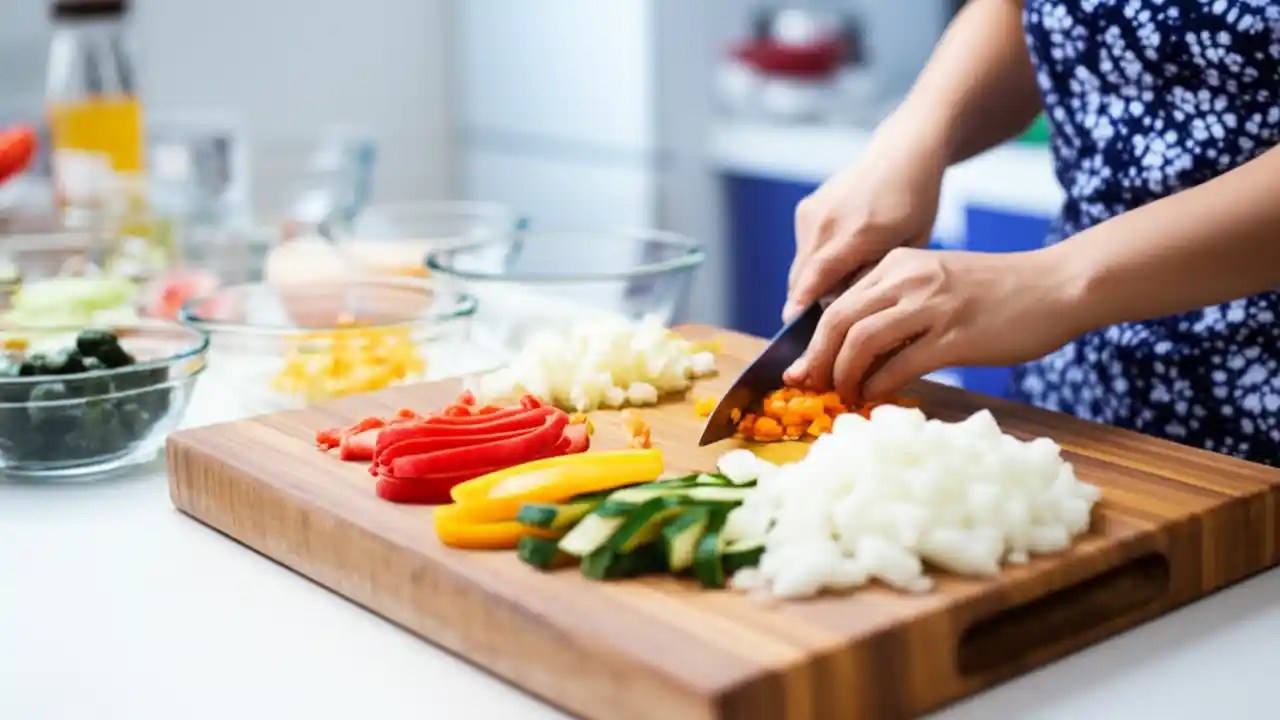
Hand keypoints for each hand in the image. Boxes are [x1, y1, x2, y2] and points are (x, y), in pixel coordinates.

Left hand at [782, 247, 1081, 401]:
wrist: (1056, 286)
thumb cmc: (997, 292)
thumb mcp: (936, 282)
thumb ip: (897, 304)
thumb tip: (857, 348)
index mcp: (898, 263)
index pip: (838, 302)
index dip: (813, 341)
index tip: (803, 368)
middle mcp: (909, 278)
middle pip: (839, 321)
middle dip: (818, 360)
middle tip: (811, 388)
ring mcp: (932, 306)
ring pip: (862, 342)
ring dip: (845, 375)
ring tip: (846, 395)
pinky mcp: (956, 336)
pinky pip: (900, 364)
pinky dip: (880, 385)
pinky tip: (876, 397)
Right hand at [784, 112, 948, 320]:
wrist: (901, 155)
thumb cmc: (915, 203)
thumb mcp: (910, 244)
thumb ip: (876, 275)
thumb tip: (844, 305)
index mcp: (859, 232)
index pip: (820, 274)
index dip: (802, 302)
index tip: (790, 324)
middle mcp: (828, 221)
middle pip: (803, 276)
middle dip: (808, 302)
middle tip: (823, 327)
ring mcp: (813, 212)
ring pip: (800, 265)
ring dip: (813, 283)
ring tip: (843, 286)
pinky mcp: (805, 209)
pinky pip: (803, 249)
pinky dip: (814, 263)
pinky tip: (841, 257)